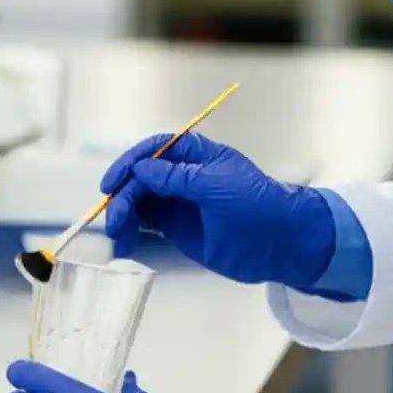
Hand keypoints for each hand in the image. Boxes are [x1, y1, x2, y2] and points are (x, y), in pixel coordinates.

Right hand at [101, 133, 335, 289]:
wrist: (280, 243)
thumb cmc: (256, 204)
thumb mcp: (214, 185)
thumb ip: (175, 178)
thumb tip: (141, 169)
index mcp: (195, 156)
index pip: (153, 150)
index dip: (130, 162)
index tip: (112, 182)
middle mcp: (182, 176)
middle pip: (140, 178)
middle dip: (123, 197)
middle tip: (116, 220)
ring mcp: (179, 203)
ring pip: (139, 203)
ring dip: (123, 216)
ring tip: (119, 236)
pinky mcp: (177, 229)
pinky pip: (146, 225)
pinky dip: (132, 232)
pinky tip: (126, 242)